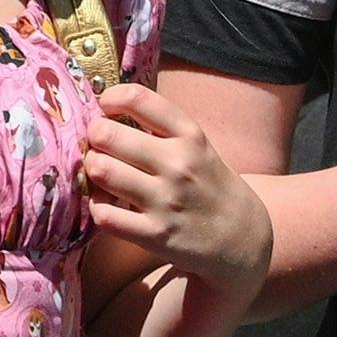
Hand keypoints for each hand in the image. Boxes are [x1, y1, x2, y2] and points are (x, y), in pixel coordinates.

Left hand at [82, 79, 271, 289]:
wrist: (243, 238)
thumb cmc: (211, 186)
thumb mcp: (200, 147)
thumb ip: (161, 129)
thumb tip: (110, 111)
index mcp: (190, 136)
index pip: (138, 99)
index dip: (110, 98)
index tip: (107, 108)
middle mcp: (178, 164)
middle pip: (107, 134)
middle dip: (94, 137)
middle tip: (99, 145)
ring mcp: (165, 200)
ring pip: (101, 170)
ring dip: (92, 170)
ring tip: (102, 173)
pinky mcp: (155, 235)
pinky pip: (104, 214)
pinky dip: (96, 206)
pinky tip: (107, 203)